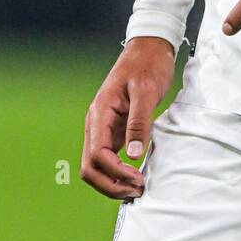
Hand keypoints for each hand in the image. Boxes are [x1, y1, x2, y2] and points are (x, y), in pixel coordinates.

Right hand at [81, 37, 175, 199]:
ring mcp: (104, 128)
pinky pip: (109, 159)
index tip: (138, 179)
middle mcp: (96, 123)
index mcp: (100, 113)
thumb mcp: (146, 90)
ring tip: (138, 189)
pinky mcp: (114, 130)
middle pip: (90, 168)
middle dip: (111, 185)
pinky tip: (136, 177)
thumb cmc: (148, 64)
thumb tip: (133, 154)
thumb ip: (139, 121)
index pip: (97, 155)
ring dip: (114, 183)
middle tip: (138, 192)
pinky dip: (119, 173)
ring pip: (97, 167)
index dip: (115, 173)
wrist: (149, 48)